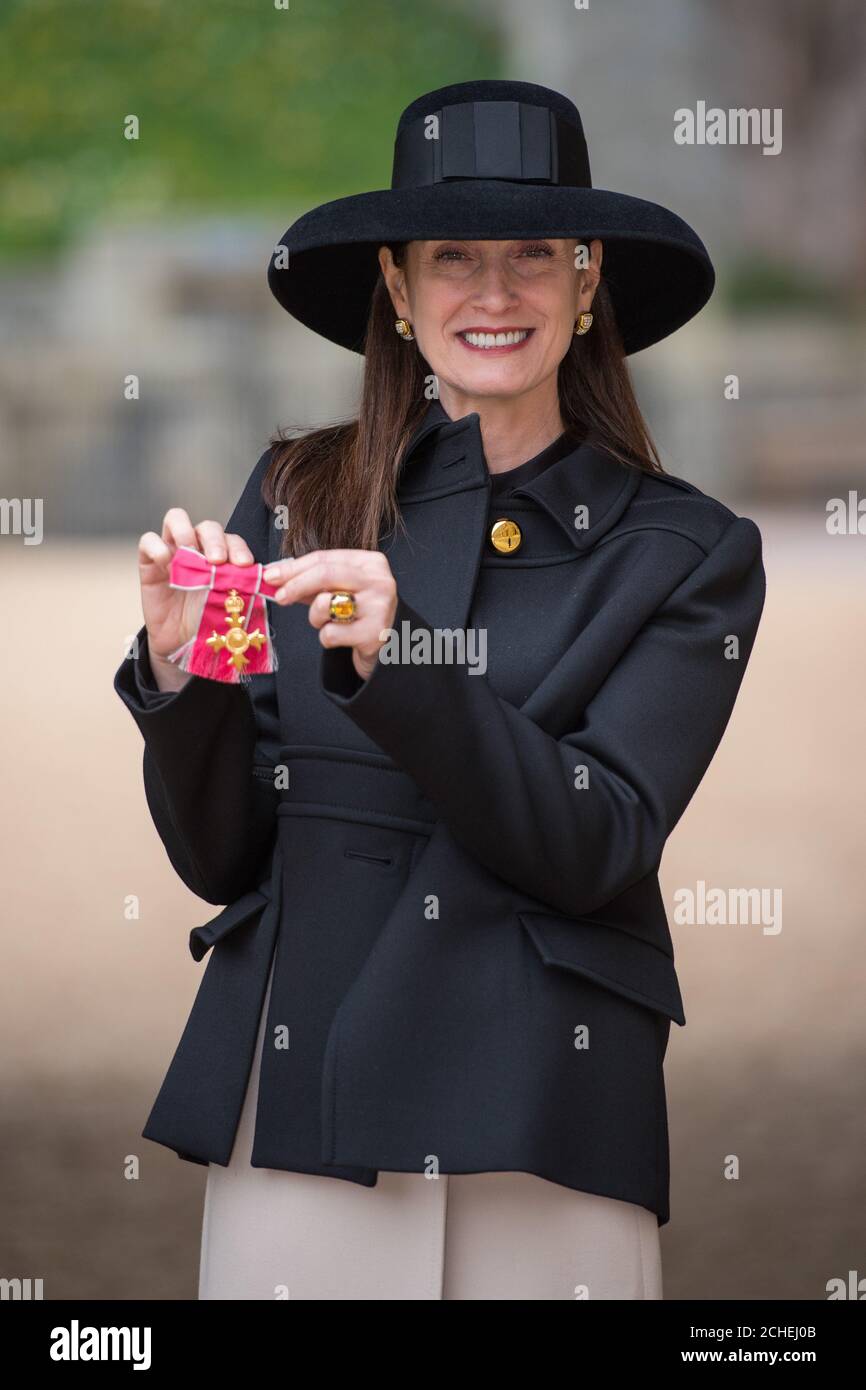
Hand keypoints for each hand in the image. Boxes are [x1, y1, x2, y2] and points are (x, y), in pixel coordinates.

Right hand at [138, 510, 255, 689]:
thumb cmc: (209, 622)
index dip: (238, 548)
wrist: (183, 643)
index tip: (244, 566)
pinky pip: (148, 541)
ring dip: (185, 532)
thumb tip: (270, 581)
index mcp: (222, 556)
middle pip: (207, 527)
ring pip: (176, 520)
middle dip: (215, 540)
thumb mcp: (230, 606)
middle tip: (218, 562)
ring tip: (189, 553)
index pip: (231, 539)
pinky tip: (166, 564)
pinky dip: (157, 547)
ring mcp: (172, 551)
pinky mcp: (149, 562)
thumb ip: (244, 589)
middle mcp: (198, 548)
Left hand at [263, 549, 397, 681]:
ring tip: (327, 622)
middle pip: (324, 574)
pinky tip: (342, 638)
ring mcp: (379, 607)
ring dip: (315, 617)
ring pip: (325, 604)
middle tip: (278, 596)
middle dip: (295, 585)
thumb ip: (311, 581)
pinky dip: (327, 638)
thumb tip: (274, 576)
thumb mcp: (339, 590)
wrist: (389, 646)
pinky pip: (331, 633)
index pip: (324, 558)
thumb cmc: (359, 614)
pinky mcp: (374, 634)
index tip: (270, 576)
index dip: (293, 567)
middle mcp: (380, 581)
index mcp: (371, 563)